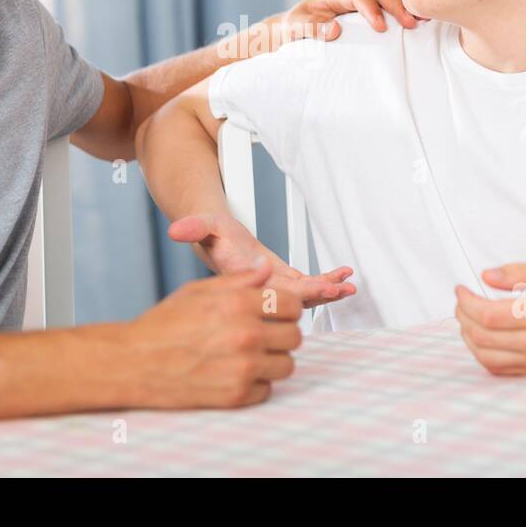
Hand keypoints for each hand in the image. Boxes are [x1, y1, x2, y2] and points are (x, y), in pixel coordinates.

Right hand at [124, 261, 302, 407]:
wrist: (135, 363)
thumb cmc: (162, 326)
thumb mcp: (199, 291)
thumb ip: (238, 279)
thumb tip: (264, 268)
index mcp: (238, 303)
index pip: (292, 305)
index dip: (286, 309)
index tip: (277, 314)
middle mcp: (245, 334)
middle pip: (295, 336)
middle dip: (281, 334)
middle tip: (264, 336)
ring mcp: (243, 367)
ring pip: (287, 365)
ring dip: (272, 361)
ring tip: (250, 356)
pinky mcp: (236, 395)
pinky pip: (267, 389)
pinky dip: (256, 384)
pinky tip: (236, 374)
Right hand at [169, 214, 355, 308]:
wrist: (215, 241)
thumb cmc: (210, 235)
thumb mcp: (203, 227)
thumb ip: (194, 228)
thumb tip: (177, 229)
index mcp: (242, 281)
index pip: (271, 292)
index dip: (297, 292)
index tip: (320, 287)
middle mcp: (259, 291)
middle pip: (292, 299)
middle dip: (318, 294)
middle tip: (341, 288)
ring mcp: (273, 289)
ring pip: (303, 296)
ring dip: (326, 292)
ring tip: (348, 286)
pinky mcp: (283, 284)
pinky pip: (308, 287)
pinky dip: (326, 282)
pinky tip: (342, 275)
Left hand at [271, 0, 422, 48]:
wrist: (295, 29)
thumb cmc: (294, 28)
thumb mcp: (295, 29)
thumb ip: (311, 30)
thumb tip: (336, 31)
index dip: (370, 9)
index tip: (380, 28)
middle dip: (396, 6)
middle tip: (411, 24)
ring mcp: (361, 0)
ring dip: (405, 5)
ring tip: (423, 20)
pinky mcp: (368, 10)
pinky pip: (389, 5)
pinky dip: (404, 9)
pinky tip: (419, 19)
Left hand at [454, 261, 525, 375]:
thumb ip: (518, 272)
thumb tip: (486, 276)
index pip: (488, 315)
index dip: (466, 302)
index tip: (461, 289)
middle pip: (482, 337)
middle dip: (463, 317)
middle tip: (461, 301)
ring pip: (487, 357)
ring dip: (468, 338)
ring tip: (467, 319)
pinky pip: (500, 369)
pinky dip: (483, 354)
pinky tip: (481, 337)